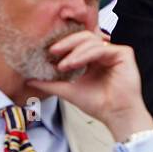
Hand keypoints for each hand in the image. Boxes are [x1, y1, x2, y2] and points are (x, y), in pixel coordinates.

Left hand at [27, 31, 152, 141]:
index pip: (77, 43)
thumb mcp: (69, 91)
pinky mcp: (124, 53)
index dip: (63, 44)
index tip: (47, 53)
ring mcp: (114, 51)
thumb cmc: (97, 104)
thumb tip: (29, 80)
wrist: (115, 115)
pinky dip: (85, 54)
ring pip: (91, 41)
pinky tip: (74, 64)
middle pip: (84, 37)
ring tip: (63, 65)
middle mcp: (104, 52)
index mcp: (93, 58)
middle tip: (51, 51)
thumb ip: (51, 84)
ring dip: (74, 52)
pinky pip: (101, 48)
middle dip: (66, 43)